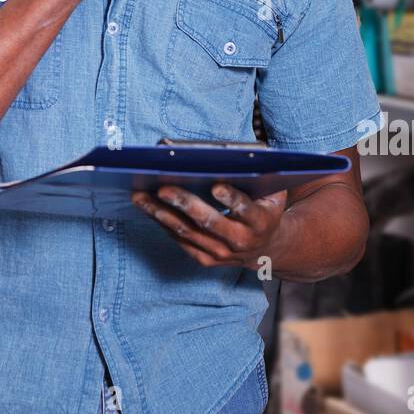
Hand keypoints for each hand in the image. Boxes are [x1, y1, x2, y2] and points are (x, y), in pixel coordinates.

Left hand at [131, 184, 287, 269]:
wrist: (265, 248)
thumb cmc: (265, 208)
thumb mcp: (273, 192)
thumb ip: (261, 174)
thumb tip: (239, 154)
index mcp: (260, 221)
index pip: (246, 209)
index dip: (231, 199)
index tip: (216, 186)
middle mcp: (240, 240)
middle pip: (209, 222)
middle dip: (184, 203)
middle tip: (163, 188)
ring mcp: (221, 253)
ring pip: (187, 232)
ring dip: (161, 213)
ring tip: (141, 196)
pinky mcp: (205, 259)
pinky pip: (180, 239)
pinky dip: (162, 222)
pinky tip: (147, 207)